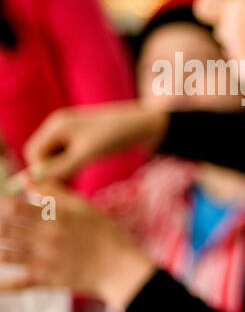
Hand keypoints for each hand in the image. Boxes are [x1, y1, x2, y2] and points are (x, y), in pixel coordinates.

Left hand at [0, 182, 157, 306]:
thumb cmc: (106, 235)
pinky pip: (17, 284)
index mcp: (54, 219)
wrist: (121, 268)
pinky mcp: (46, 281)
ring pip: (5, 255)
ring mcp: (44, 261)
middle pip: (4, 230)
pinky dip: (2, 285)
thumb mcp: (84, 208)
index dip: (1, 206)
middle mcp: (46, 239)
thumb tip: (28, 180)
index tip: (0, 205)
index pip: (14, 208)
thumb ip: (54, 194)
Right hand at [23, 104, 167, 181]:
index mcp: (55, 125)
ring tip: (77, 180)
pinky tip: (82, 172)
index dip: (41, 172)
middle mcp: (59, 126)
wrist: (143, 125)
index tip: (57, 187)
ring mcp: (70, 132)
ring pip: (56, 158)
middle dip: (52, 172)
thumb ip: (60, 167)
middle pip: (43, 155)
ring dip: (63, 171)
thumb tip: (33, 181)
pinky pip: (68, 156)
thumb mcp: (86, 154)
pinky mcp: (82, 138)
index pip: (34, 153)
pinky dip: (72, 166)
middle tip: (68, 186)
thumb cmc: (114, 136)